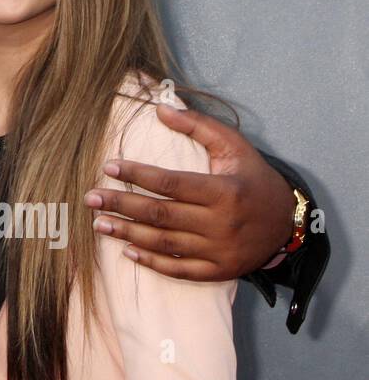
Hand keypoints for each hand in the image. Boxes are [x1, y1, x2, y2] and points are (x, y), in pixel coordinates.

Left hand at [85, 104, 291, 279]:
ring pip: (165, 243)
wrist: (289, 223)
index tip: (108, 167)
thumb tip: (159, 108)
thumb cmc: (253, 177)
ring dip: (128, 233)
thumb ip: (197, 126)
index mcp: (224, 191)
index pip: (170, 183)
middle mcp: (221, 224)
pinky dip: (153, 262)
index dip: (136, 175)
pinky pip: (180, 270)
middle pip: (161, 215)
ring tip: (99, 223)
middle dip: (121, 205)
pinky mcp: (220, 271)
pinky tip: (128, 251)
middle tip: (90, 198)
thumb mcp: (233, 145)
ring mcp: (220, 251)